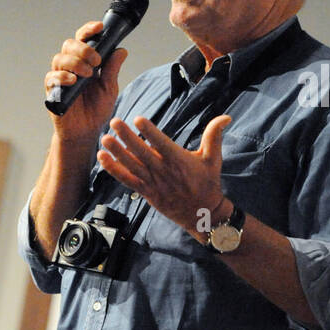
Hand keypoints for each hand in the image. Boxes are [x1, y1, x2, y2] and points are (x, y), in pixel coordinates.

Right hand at [45, 22, 128, 143]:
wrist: (86, 132)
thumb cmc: (96, 110)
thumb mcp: (109, 88)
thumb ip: (112, 69)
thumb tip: (121, 50)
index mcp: (84, 61)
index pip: (83, 39)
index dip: (89, 30)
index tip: (100, 27)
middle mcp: (70, 66)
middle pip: (69, 44)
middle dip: (83, 48)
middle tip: (97, 60)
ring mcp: (60, 78)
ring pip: (60, 58)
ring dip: (75, 62)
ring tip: (88, 74)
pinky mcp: (52, 91)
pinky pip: (51, 77)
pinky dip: (62, 76)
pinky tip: (73, 81)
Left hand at [97, 113, 231, 238]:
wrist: (202, 213)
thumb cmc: (207, 183)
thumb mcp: (213, 158)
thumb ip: (214, 135)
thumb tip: (226, 116)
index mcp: (178, 160)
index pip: (161, 143)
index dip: (150, 131)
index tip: (138, 119)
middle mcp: (163, 171)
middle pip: (142, 152)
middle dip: (126, 137)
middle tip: (114, 122)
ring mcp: (153, 182)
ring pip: (131, 165)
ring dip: (116, 152)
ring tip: (104, 139)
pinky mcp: (146, 191)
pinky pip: (127, 180)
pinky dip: (114, 170)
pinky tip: (103, 159)